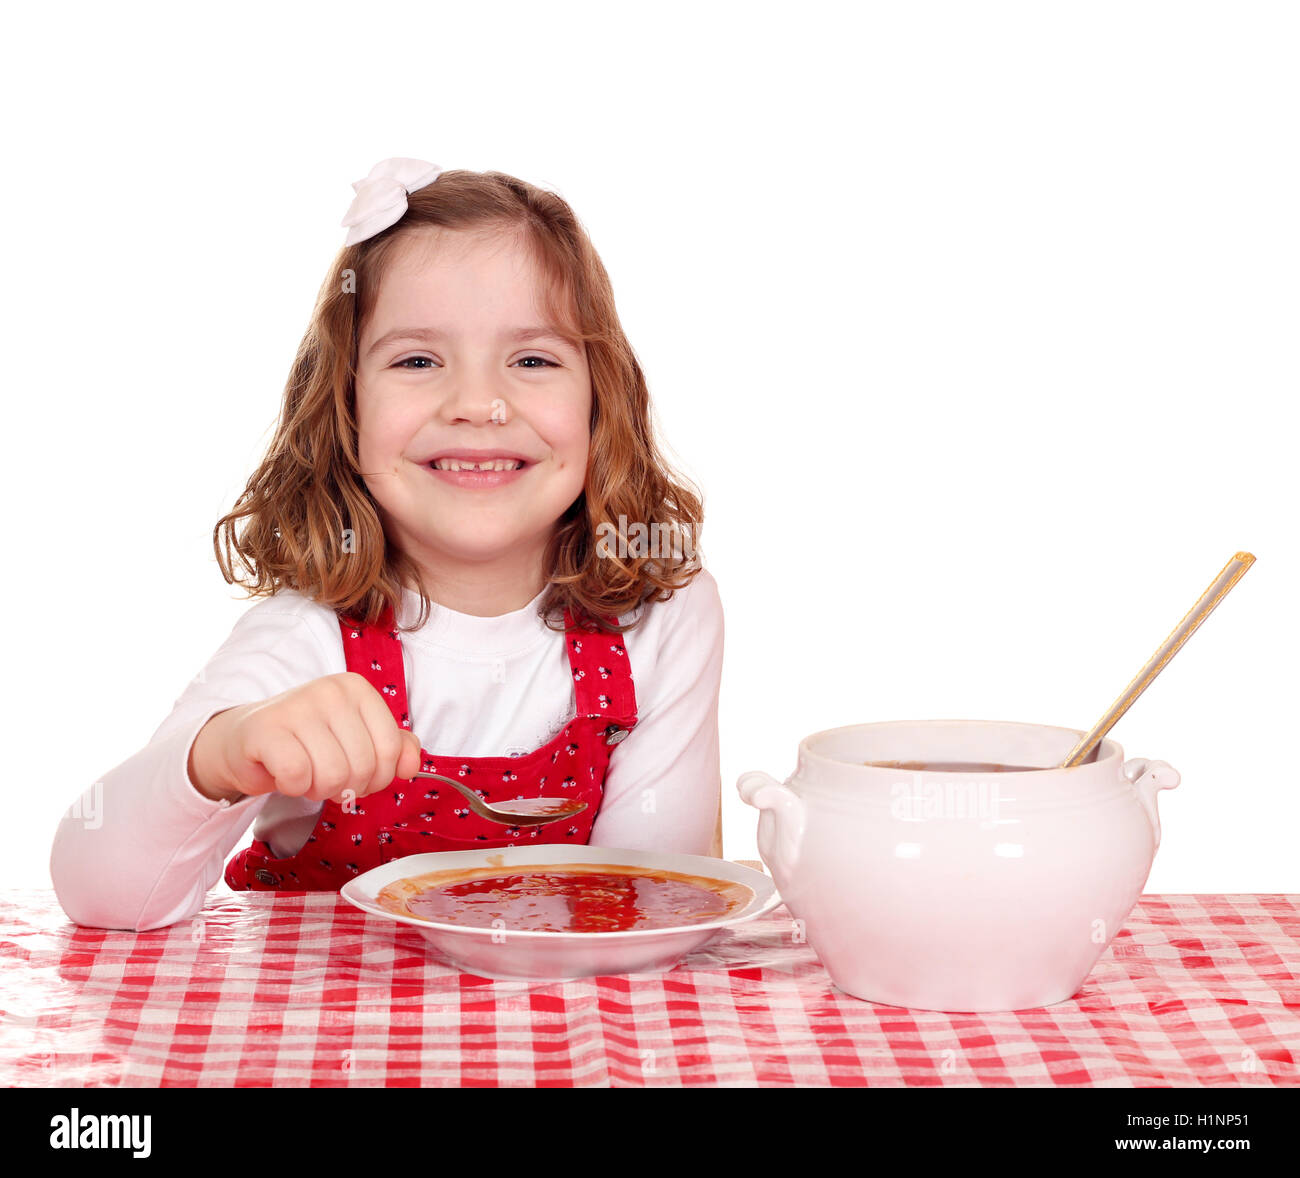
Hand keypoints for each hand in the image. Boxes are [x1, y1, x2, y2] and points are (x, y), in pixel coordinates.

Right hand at [188, 672, 421, 803]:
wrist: (246, 743)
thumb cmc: (307, 744)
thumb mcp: (357, 741)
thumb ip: (394, 749)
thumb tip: (411, 765)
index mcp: (357, 689)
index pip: (390, 750)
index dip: (377, 777)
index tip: (355, 773)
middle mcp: (329, 690)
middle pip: (363, 767)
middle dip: (346, 786)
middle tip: (322, 775)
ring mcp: (297, 706)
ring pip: (333, 775)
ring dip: (318, 789)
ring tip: (303, 773)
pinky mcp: (266, 729)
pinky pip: (297, 776)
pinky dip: (292, 787)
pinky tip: (282, 773)